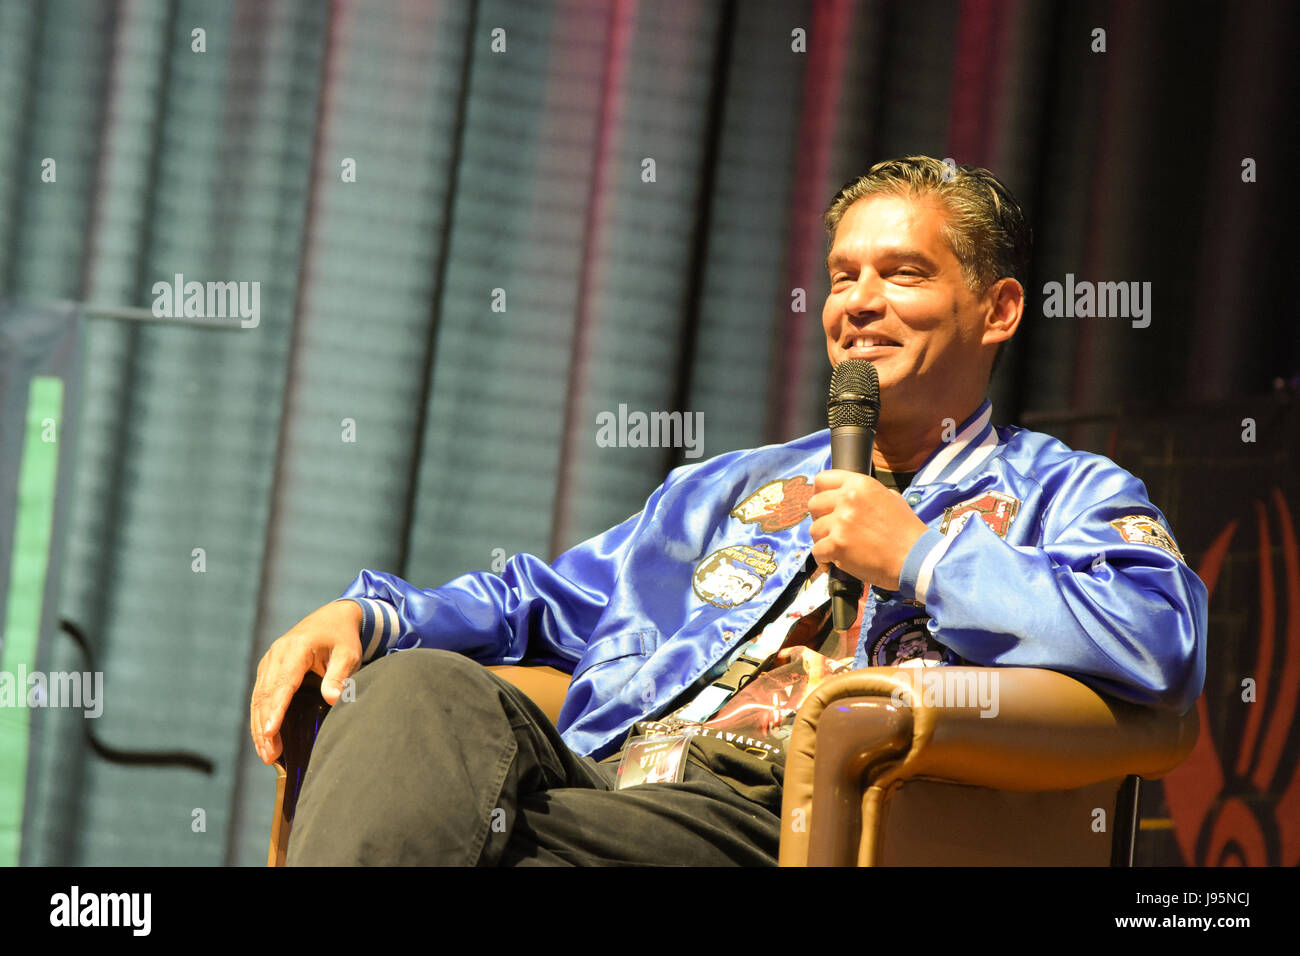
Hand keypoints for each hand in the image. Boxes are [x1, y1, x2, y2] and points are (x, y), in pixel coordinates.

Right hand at [250, 600, 363, 764]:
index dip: (275, 710)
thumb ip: (340, 676)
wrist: (333, 618)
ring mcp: (270, 660)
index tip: (270, 732)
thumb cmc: (343, 637)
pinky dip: (260, 716)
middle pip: (265, 695)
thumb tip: (332, 699)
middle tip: (269, 756)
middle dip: (264, 727)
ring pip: (258, 697)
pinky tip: (264, 737)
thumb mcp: (349, 654)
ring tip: (266, 754)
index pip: (282, 684)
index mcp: (296, 648)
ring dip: (259, 726)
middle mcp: (277, 654)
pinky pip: (260, 695)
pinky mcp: (269, 668)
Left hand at [808, 470, 929, 590]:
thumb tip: (855, 499)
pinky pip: (817, 551)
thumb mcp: (893, 499)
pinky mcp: (837, 544)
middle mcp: (848, 499)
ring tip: (837, 548)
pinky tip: (834, 562)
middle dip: (819, 518)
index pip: (823, 479)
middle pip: (814, 504)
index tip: (823, 504)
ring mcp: (841, 522)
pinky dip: (824, 559)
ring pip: (814, 529)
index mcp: (861, 485)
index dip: (820, 492)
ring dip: (823, 540)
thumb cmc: (908, 533)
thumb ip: (869, 495)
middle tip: (830, 530)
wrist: (915, 558)